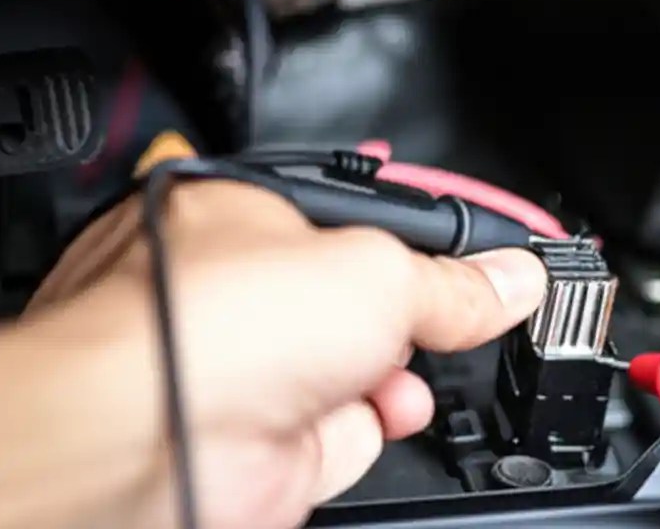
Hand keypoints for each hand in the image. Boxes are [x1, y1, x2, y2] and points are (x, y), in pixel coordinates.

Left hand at [23, 179, 546, 527]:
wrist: (149, 436)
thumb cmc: (207, 324)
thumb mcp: (375, 272)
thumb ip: (452, 282)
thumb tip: (510, 280)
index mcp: (237, 214)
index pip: (340, 216)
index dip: (404, 233)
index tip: (462, 251)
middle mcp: (231, 293)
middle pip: (350, 300)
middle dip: (400, 314)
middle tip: (437, 312)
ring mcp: (242, 373)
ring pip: (351, 371)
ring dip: (390, 377)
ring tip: (395, 371)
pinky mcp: (257, 444)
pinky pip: (340, 432)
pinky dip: (365, 428)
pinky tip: (369, 412)